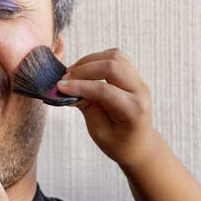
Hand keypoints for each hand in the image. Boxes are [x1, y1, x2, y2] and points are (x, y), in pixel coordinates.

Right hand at [60, 48, 157, 168]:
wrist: (138, 144)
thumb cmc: (118, 142)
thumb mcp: (99, 131)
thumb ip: (86, 106)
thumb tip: (68, 88)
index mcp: (134, 110)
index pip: (105, 91)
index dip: (80, 86)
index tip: (60, 87)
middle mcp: (140, 92)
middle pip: (112, 66)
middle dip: (84, 69)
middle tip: (65, 79)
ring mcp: (139, 80)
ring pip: (115, 56)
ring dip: (90, 60)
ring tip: (73, 72)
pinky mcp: (134, 74)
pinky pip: (117, 57)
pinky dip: (98, 58)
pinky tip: (86, 69)